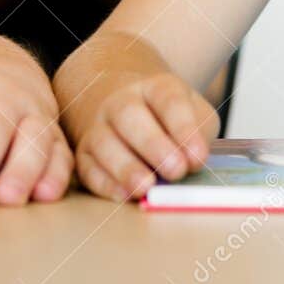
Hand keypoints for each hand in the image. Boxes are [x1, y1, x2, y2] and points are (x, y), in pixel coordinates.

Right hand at [70, 71, 219, 201]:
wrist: (128, 109)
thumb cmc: (171, 120)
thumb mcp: (195, 115)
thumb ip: (199, 135)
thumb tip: (193, 163)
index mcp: (155, 87)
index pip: (168, 100)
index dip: (184, 129)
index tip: (199, 157)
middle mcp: (121, 102)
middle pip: (129, 116)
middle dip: (154, 145)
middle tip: (176, 171)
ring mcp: (99, 126)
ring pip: (103, 142)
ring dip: (126, 168)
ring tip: (147, 187)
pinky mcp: (84, 154)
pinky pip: (88, 168)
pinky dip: (105, 184)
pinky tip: (125, 195)